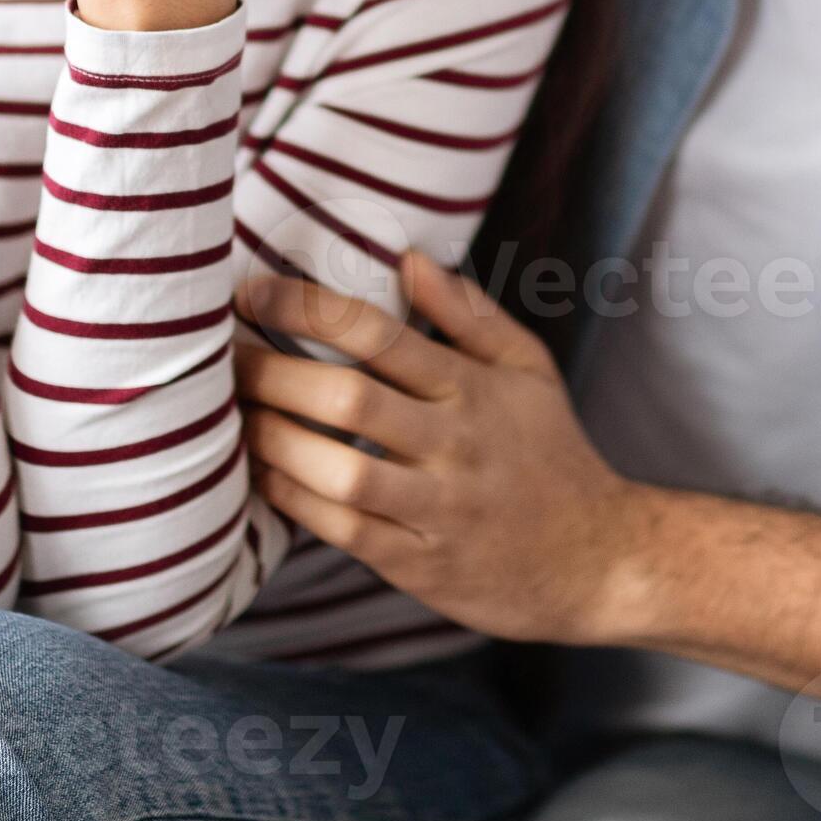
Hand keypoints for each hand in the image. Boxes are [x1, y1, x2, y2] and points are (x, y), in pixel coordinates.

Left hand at [234, 253, 648, 646]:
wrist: (597, 560)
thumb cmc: (551, 453)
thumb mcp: (529, 370)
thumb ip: (468, 314)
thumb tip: (408, 256)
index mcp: (475, 387)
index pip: (379, 333)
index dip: (306, 309)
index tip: (253, 293)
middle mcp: (456, 445)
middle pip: (350, 400)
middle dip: (273, 373)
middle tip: (223, 356)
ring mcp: (439, 509)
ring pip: (343, 472)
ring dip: (276, 441)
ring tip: (232, 417)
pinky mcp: (422, 564)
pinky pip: (346, 533)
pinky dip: (295, 502)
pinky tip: (263, 476)